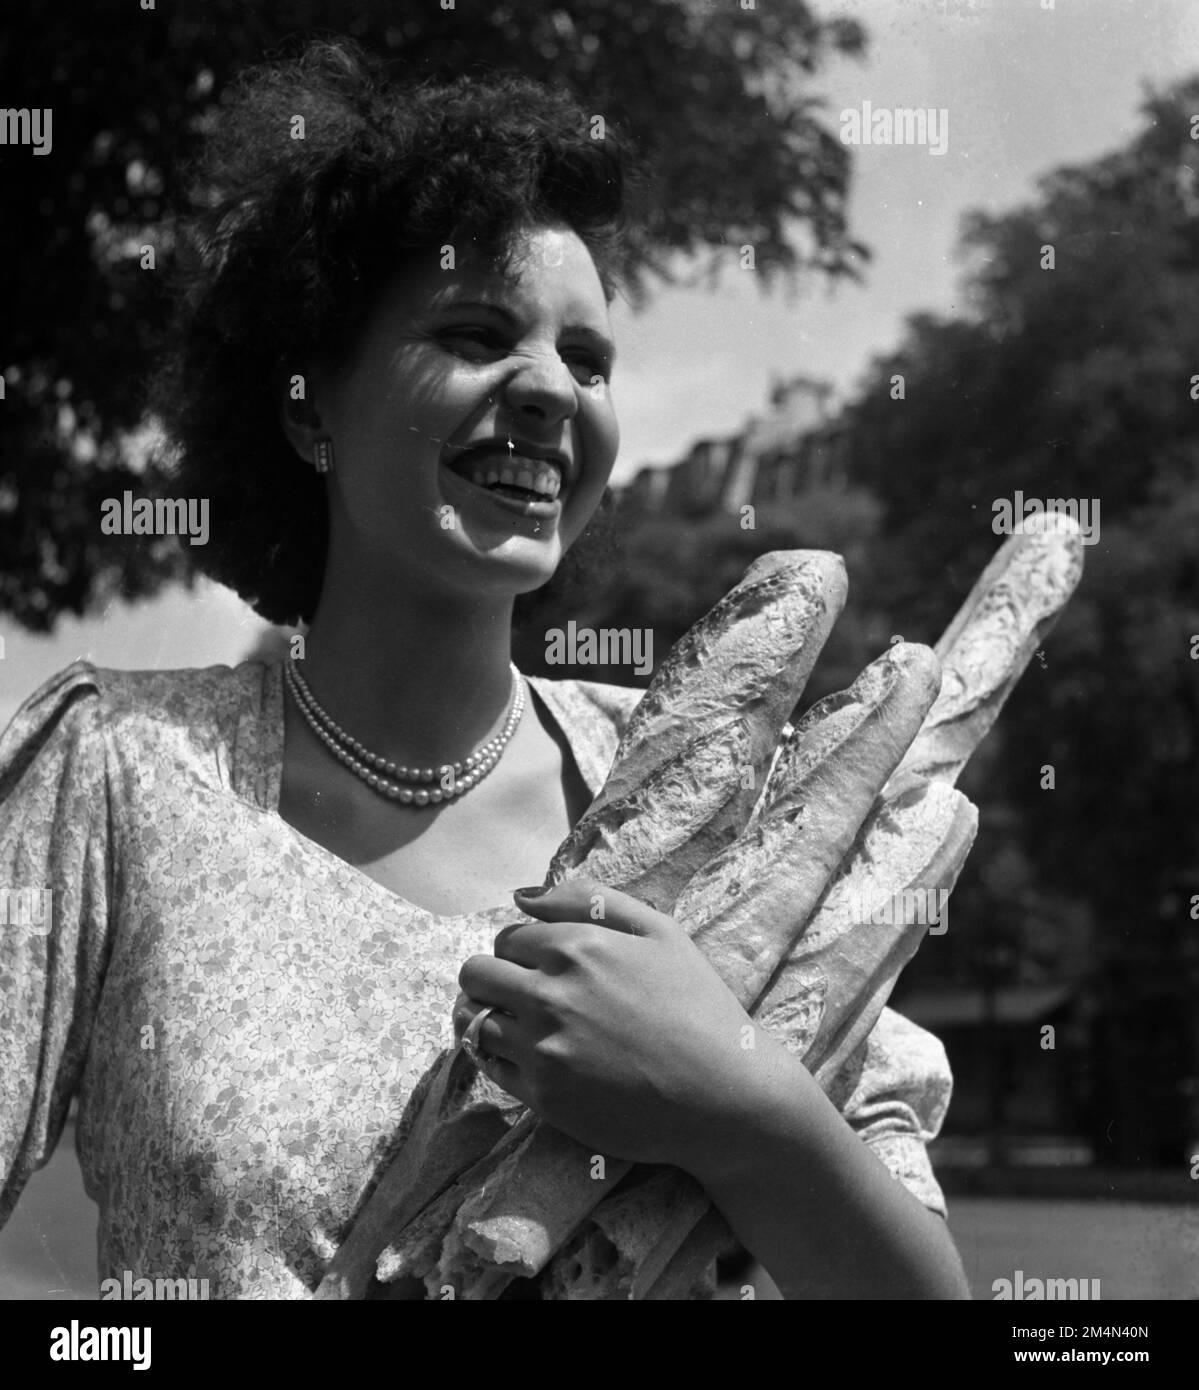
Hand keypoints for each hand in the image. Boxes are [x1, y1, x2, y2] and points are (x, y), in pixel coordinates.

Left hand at [453, 878, 785, 1172]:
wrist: (724, 1096)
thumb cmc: (698, 1006)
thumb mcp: (660, 931)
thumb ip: (589, 899)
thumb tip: (522, 895)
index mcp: (577, 947)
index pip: (508, 936)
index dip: (524, 948)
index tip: (546, 965)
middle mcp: (550, 994)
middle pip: (476, 973)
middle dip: (492, 976)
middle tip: (524, 991)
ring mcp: (542, 1048)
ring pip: (472, 1018)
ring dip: (486, 1014)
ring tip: (518, 1022)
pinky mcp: (541, 1096)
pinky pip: (486, 1064)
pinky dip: (495, 1053)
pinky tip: (525, 1053)